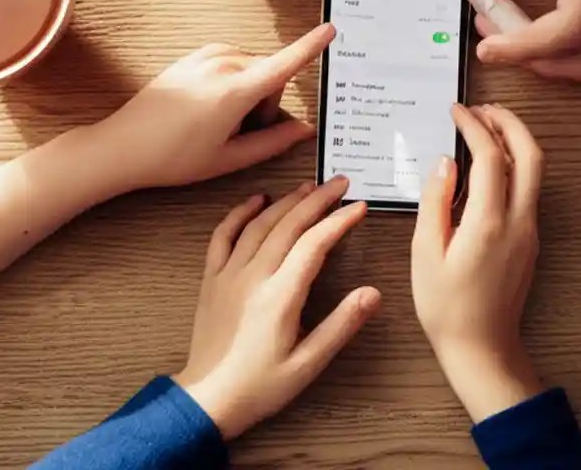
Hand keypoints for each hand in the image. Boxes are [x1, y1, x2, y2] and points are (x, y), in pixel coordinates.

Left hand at [90, 24, 333, 193]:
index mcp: (233, 91)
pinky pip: (232, 64)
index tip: (331, 30)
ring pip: (252, 69)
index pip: (283, 64)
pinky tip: (209, 111)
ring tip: (222, 125)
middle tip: (242, 134)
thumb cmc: (172, 157)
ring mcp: (205, 56)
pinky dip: (233, 85)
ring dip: (250, 94)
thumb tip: (305, 130)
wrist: (123, 146)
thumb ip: (274, 143)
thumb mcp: (228, 159)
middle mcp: (221, 65)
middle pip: (270, 75)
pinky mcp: (194, 56)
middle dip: (268, 103)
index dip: (310, 47)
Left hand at [175, 179, 378, 438]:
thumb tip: (373, 293)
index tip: (358, 206)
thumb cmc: (259, 386)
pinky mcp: (211, 279)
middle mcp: (252, 277)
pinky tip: (256, 200)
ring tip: (308, 187)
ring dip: (285, 201)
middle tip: (339, 182)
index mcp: (279, 296)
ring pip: (259, 224)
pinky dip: (240, 212)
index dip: (338, 221)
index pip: (314, 244)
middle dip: (317, 199)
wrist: (208, 398)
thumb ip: (341, 325)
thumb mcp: (308, 364)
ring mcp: (228, 275)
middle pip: (288, 224)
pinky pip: (223, 235)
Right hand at [412, 104, 544, 421]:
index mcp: (489, 223)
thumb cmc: (446, 307)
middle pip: (530, 154)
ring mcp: (529, 231)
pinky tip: (486, 166)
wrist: (482, 348)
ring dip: (514, 142)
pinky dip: (512, 165)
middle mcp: (518, 222)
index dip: (475, 126)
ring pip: (534, 170)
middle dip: (509, 122)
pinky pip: (527, 190)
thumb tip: (445, 162)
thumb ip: (435, 201)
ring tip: (485, 128)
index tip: (457, 110)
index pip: (490, 157)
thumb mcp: (425, 252)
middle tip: (482, 108)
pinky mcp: (529, 240)